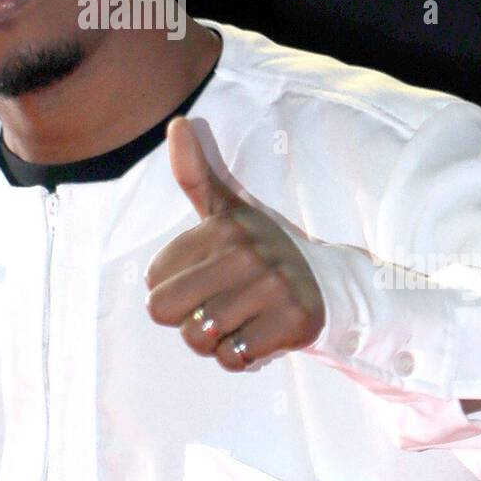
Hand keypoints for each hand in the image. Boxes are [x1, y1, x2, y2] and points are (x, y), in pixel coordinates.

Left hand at [144, 116, 326, 370]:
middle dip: (185, 320)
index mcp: (223, 226)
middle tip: (216, 309)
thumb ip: (195, 173)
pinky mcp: (295, 321)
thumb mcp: (227, 210)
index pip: (153, 282)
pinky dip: (240, 358)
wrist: (328, 285)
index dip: (173, 291)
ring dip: (214, 342)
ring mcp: (273, 286)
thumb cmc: (261, 251)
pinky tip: (258, 337)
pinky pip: (234, 359)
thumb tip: (178, 121)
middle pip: (165, 311)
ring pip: (198, 338)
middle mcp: (247, 252)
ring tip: (239, 321)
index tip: (206, 280)